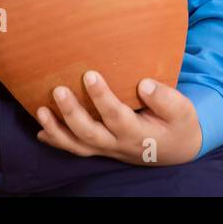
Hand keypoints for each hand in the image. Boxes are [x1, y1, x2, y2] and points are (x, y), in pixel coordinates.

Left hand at [35, 71, 202, 165]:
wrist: (176, 149)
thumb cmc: (177, 124)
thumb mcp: (182, 111)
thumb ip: (166, 99)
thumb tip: (145, 84)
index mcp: (138, 133)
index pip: (116, 116)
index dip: (101, 97)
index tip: (89, 74)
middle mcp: (118, 144)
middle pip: (90, 134)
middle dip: (72, 113)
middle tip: (58, 90)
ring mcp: (107, 148)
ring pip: (77, 145)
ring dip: (57, 130)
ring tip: (40, 111)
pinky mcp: (100, 148)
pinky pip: (75, 148)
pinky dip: (56, 140)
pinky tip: (40, 130)